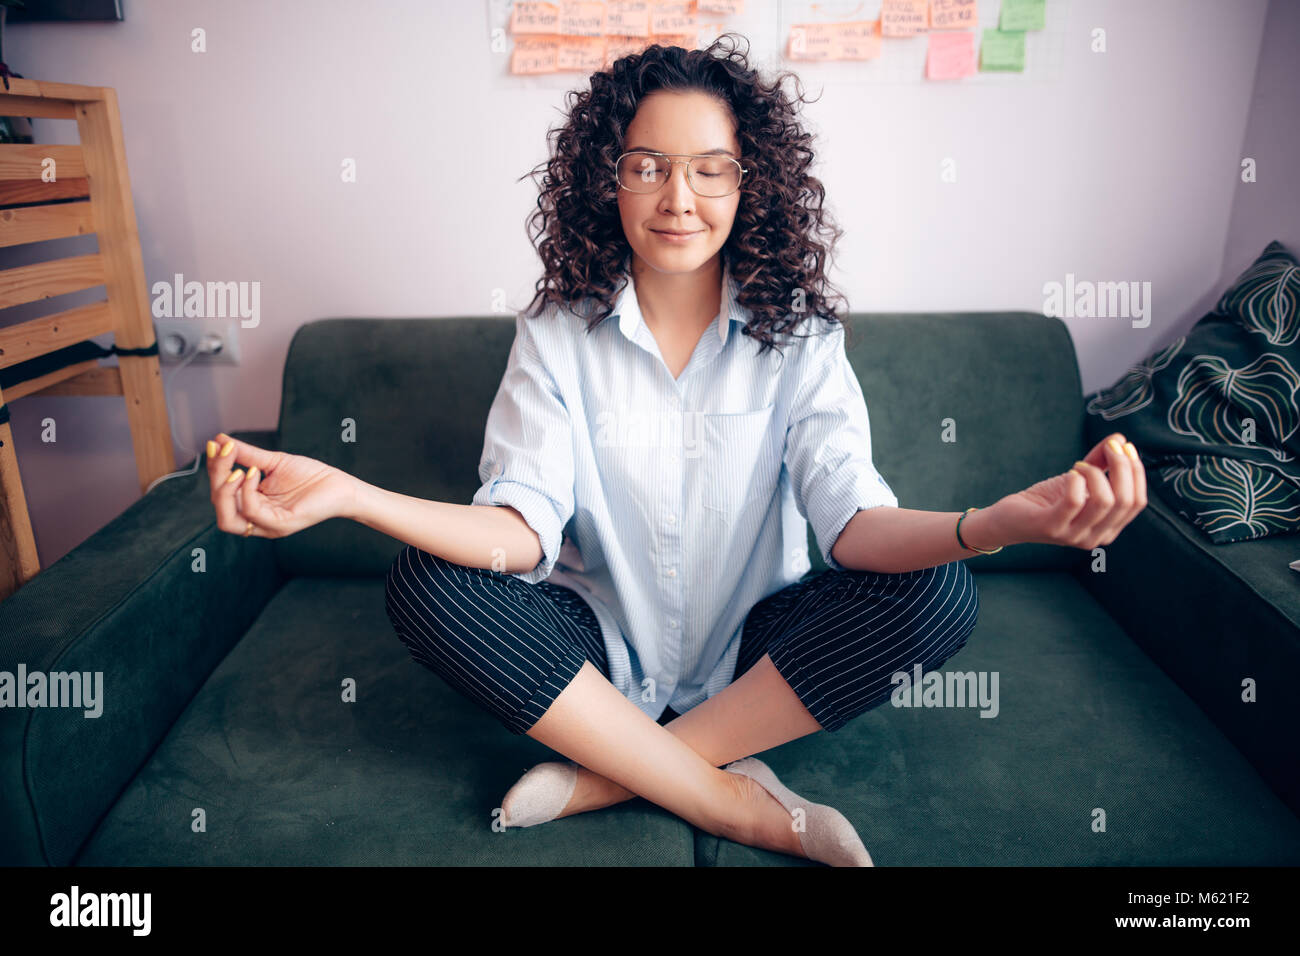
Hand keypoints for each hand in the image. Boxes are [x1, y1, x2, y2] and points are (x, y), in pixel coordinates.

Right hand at [206, 432, 357, 537]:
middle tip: (224, 453)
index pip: (220, 493)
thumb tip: (220, 440)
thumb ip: (247, 454)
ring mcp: (267, 525)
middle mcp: (256, 519)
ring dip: (226, 491)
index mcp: (252, 505)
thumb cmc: (310, 476)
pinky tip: (255, 472)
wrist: (340, 486)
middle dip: (217, 477)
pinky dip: (247, 491)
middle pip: (219, 506)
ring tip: (237, 469)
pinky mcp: (281, 525)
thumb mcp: (273, 462)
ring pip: (228, 518)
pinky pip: (252, 512)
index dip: (214, 469)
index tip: (215, 444)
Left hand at [983, 432, 1147, 549]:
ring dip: (1096, 473)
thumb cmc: (1046, 500)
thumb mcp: (1079, 480)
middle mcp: (1096, 537)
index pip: (1137, 502)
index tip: (1124, 445)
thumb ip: (1100, 462)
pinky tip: (1069, 473)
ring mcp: (1074, 535)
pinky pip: (1074, 501)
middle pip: (1126, 500)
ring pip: (1105, 501)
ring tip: (1079, 465)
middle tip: (1107, 447)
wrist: (1008, 519)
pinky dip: (1075, 480)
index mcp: (1109, 528)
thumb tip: (1120, 438)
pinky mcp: (1052, 527)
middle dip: (1122, 466)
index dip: (1136, 471)